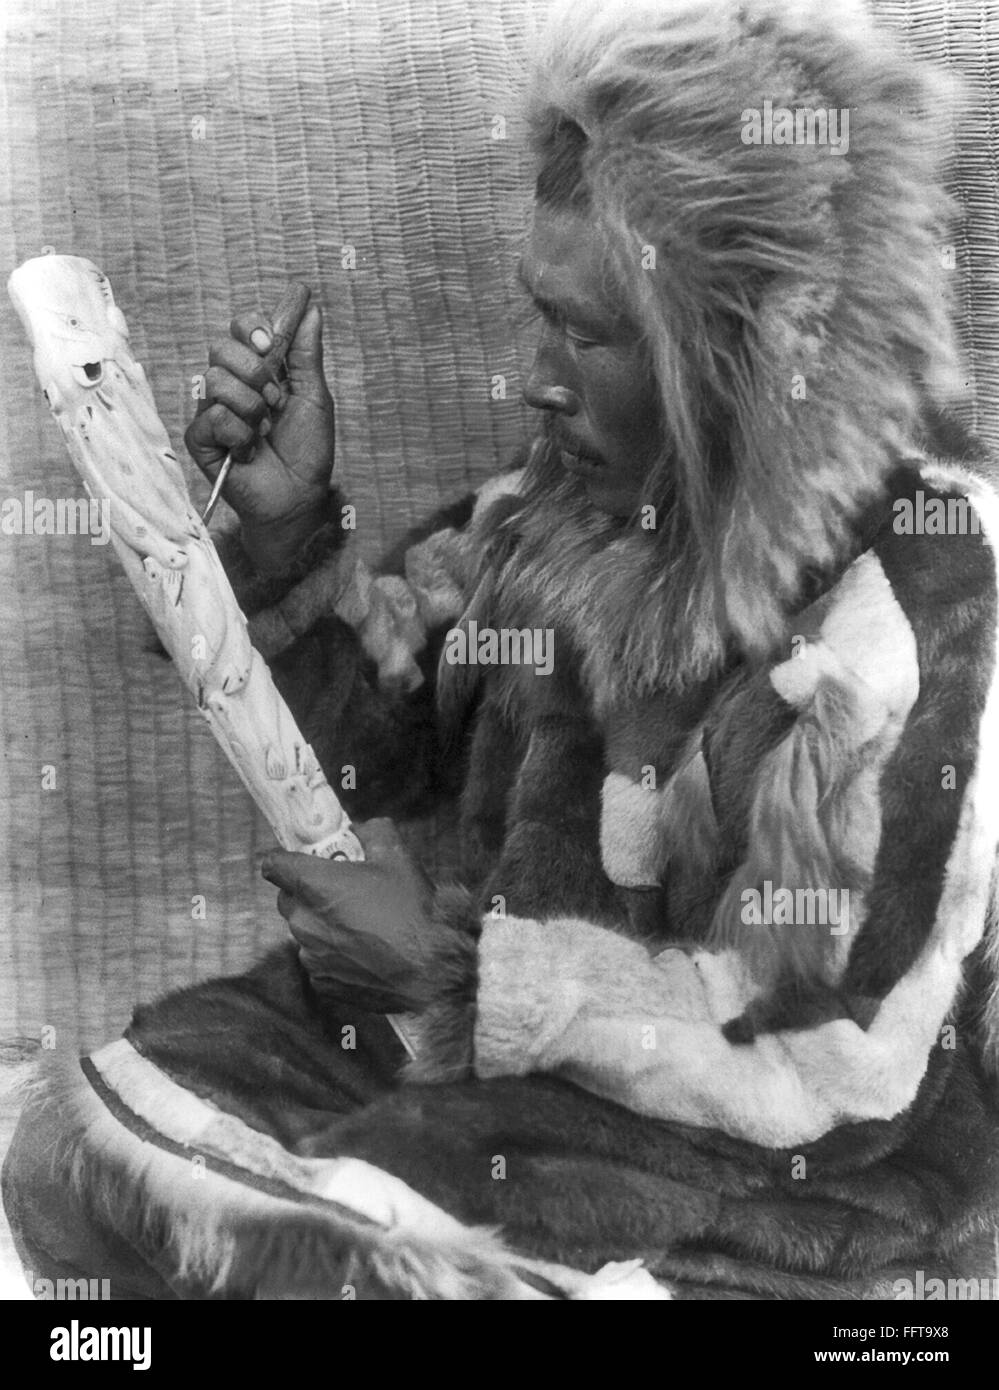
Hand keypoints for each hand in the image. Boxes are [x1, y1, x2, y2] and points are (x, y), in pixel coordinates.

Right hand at [184, 294, 335, 570]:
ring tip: (264, 430)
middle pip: (221, 348)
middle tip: (275, 401)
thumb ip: (306, 352)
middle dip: (256, 372)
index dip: (253, 329)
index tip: (271, 344)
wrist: (299, 495)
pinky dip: (239, 434)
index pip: (241, 328)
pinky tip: (248, 451)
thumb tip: (310, 305)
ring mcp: (211, 411)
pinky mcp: (200, 439)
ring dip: (251, 408)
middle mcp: (230, 385)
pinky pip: (212, 417)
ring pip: (216, 381)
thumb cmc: (308, 449)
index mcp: (257, 369)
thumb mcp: (314, 395)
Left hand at [261, 819, 438, 1013]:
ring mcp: (310, 954)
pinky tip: (361, 951)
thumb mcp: (398, 857)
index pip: (273, 865)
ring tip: (357, 924)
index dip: (284, 860)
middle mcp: (304, 920)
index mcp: (315, 885)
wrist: (433, 966)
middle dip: (306, 892)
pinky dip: (332, 953)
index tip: (300, 860)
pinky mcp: (322, 981)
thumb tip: (362, 829)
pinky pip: (316, 960)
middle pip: (287, 899)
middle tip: (339, 891)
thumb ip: (373, 832)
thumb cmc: (412, 910)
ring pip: (303, 931)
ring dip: (321, 924)